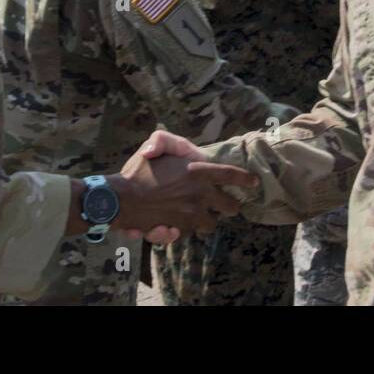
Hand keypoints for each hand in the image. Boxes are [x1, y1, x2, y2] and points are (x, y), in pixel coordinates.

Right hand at [112, 130, 256, 240]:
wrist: (119, 200)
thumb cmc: (137, 171)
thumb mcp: (153, 146)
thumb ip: (165, 141)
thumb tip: (174, 149)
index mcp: (198, 172)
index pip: (231, 176)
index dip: (245, 179)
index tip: (253, 183)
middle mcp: (200, 195)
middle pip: (230, 207)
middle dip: (229, 206)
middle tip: (225, 204)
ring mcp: (192, 215)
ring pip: (211, 224)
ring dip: (206, 220)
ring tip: (198, 214)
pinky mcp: (180, 230)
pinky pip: (189, 233)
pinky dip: (184, 230)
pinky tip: (171, 225)